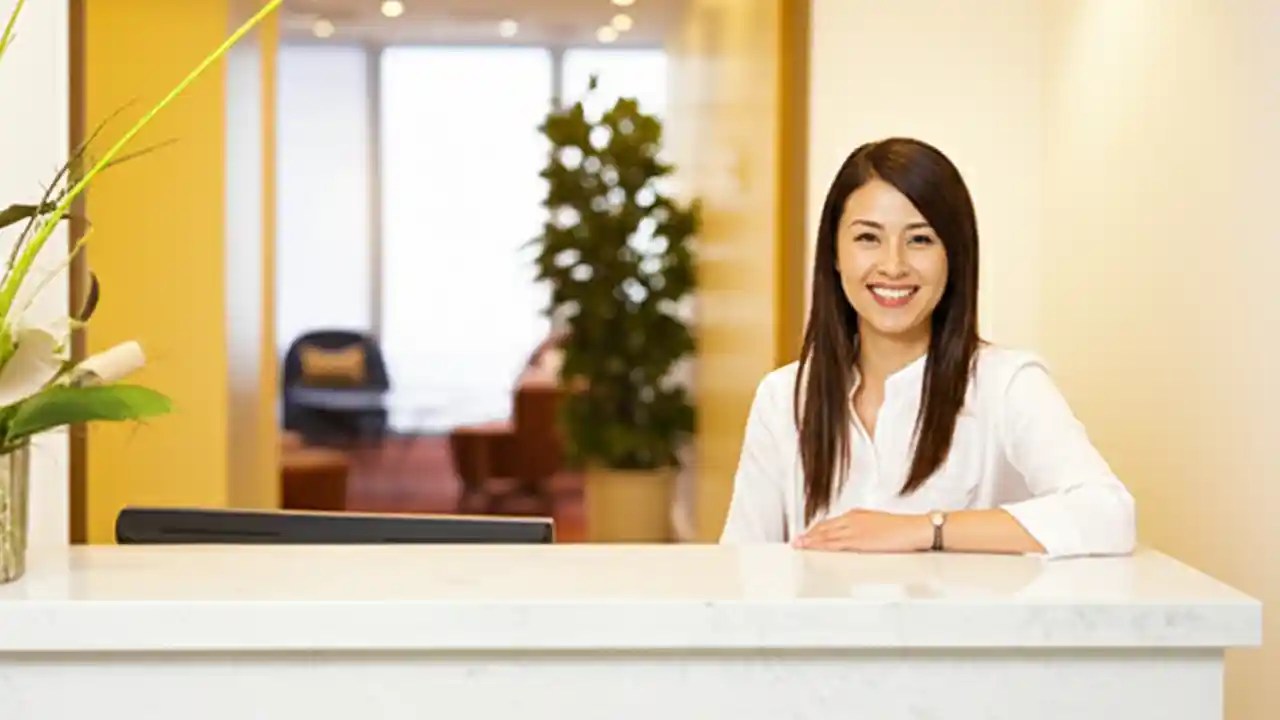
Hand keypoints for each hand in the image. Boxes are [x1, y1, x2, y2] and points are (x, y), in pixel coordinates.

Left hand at [793, 509, 931, 552]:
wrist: (913, 528)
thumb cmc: (901, 528)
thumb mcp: (878, 524)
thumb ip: (864, 528)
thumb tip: (857, 535)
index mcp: (856, 515)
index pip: (831, 523)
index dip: (817, 529)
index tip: (808, 534)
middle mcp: (852, 520)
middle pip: (824, 527)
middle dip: (809, 535)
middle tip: (797, 541)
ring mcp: (853, 530)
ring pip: (825, 535)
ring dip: (810, 540)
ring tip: (799, 545)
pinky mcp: (857, 541)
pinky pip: (833, 544)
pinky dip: (820, 546)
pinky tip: (813, 549)